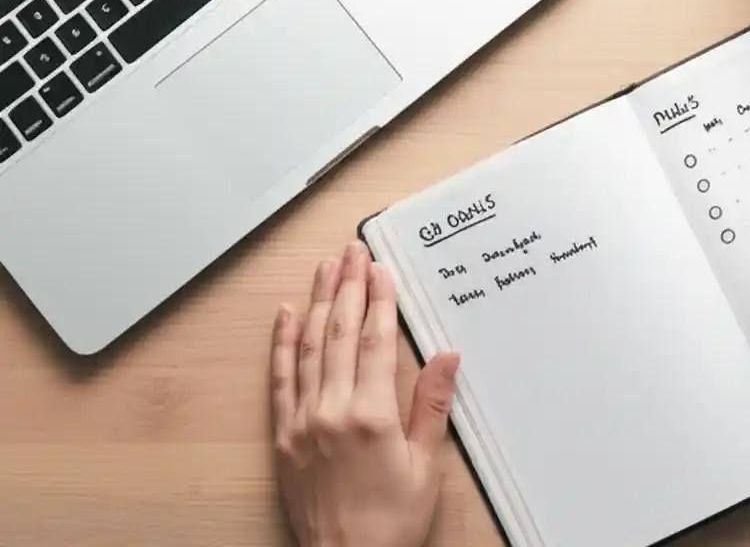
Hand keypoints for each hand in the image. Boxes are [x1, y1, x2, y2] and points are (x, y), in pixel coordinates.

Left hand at [270, 241, 460, 546]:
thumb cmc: (391, 522)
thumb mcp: (425, 465)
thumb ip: (432, 406)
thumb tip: (445, 357)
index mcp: (371, 416)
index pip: (376, 342)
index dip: (380, 301)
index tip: (381, 271)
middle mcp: (332, 411)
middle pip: (341, 334)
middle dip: (348, 288)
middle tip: (353, 252)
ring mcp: (303, 421)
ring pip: (309, 347)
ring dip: (319, 304)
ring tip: (326, 269)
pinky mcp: (284, 437)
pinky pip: (281, 378)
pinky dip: (283, 344)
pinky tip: (287, 315)